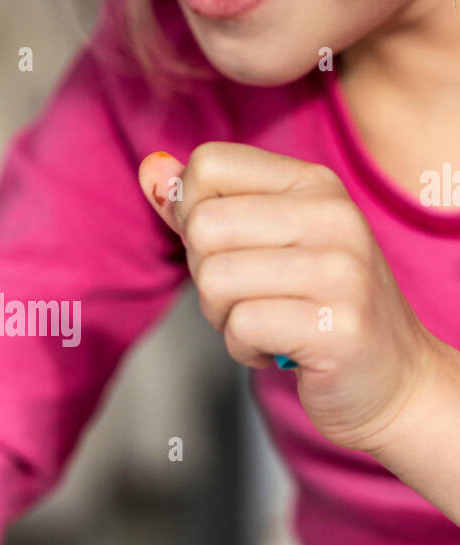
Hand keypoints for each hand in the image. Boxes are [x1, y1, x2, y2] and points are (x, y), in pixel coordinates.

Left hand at [138, 143, 439, 454]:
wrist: (394, 380)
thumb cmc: (318, 309)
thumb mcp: (265, 243)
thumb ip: (205, 206)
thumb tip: (151, 169)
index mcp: (313, 184)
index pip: (208, 164)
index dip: (193, 213)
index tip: (230, 249)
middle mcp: (332, 217)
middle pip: (202, 225)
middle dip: (205, 275)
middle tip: (250, 297)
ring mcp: (341, 271)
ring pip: (214, 280)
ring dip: (223, 317)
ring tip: (267, 323)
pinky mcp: (338, 327)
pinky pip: (240, 327)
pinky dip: (244, 349)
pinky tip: (279, 349)